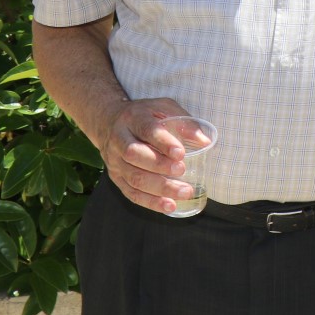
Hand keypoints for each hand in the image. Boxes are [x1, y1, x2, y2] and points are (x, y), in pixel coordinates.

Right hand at [99, 97, 196, 214]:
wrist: (108, 121)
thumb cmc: (145, 115)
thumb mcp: (164, 108)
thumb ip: (184, 122)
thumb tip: (205, 141)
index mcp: (133, 118)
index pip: (147, 130)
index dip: (163, 142)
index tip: (181, 153)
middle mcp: (119, 139)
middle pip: (135, 155)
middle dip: (160, 166)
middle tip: (182, 170)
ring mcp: (114, 160)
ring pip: (134, 177)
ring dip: (160, 188)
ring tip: (184, 192)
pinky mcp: (115, 177)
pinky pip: (131, 193)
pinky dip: (151, 202)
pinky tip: (169, 206)